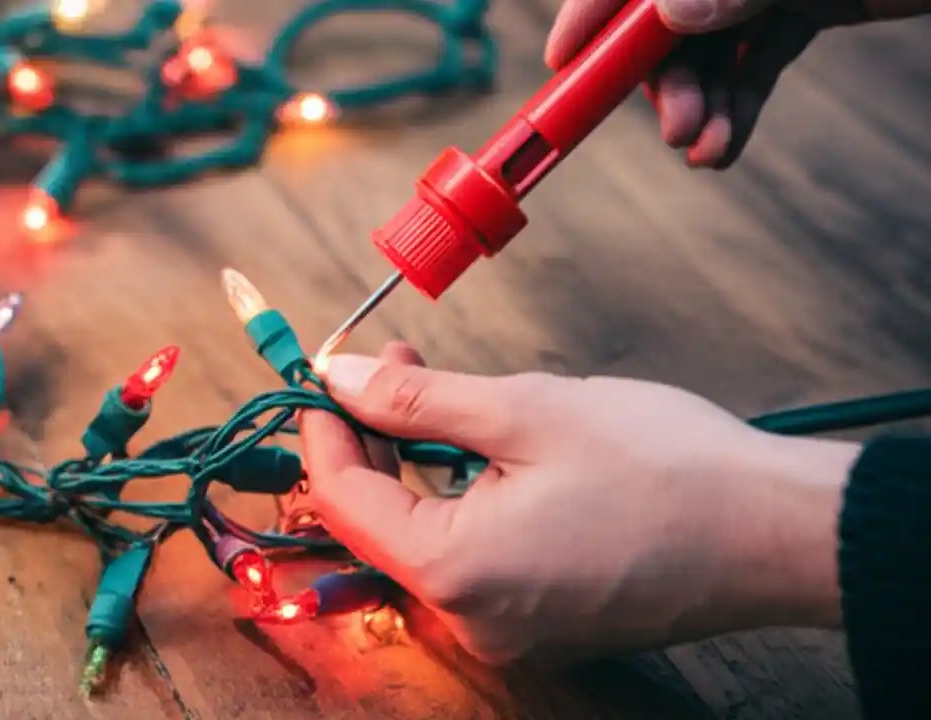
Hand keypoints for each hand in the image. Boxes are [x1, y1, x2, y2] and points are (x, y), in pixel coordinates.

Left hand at [301, 342, 858, 664]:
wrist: (777, 531)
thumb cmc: (664, 469)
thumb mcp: (524, 411)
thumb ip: (417, 400)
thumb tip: (341, 380)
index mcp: (456, 571)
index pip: (345, 501)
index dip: (325, 433)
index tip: (324, 378)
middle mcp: (471, 620)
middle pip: (380, 524)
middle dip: (373, 440)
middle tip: (388, 366)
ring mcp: (506, 629)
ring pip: (424, 539)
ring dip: (415, 464)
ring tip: (433, 391)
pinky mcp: (539, 622)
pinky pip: (470, 559)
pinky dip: (457, 499)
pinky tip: (473, 446)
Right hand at [546, 0, 887, 167]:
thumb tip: (669, 16)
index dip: (594, 12)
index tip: (566, 65)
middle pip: (663, 14)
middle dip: (659, 78)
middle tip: (676, 131)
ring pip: (707, 45)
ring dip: (699, 106)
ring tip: (708, 150)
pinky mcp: (809, 4)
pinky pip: (755, 59)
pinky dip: (737, 106)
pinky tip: (726, 145)